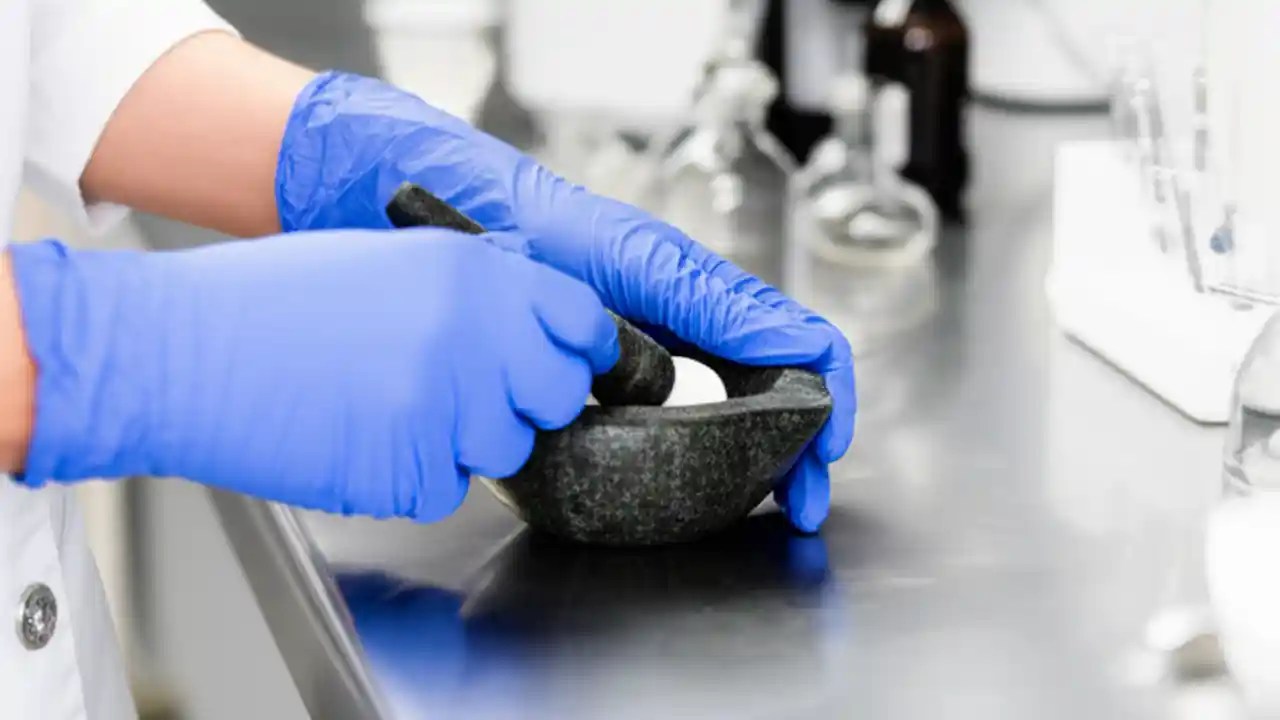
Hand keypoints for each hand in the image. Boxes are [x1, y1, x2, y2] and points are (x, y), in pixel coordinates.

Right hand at [9, 230, 616, 520]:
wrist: (181, 351)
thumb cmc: (271, 304)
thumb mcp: (390, 261)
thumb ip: (472, 290)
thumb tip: (530, 326)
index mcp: (472, 274)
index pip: (582, 320)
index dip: (581, 349)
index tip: (573, 363)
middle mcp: (474, 336)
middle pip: (559, 395)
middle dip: (525, 403)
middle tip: (468, 396)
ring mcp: (446, 407)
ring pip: (505, 449)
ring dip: (462, 443)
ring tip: (386, 408)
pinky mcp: (410, 471)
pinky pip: (444, 489)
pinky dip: (411, 477)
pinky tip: (357, 438)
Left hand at [275, 72, 854, 530]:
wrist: (424, 189)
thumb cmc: (485, 217)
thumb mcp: (560, 276)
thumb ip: (632, 322)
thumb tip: (680, 386)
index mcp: (670, 271)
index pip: (785, 329)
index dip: (823, 395)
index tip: (825, 449)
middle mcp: (675, 287)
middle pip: (779, 359)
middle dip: (805, 431)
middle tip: (800, 501)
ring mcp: (655, 307)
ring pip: (746, 371)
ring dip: (772, 433)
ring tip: (774, 494)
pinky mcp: (627, 328)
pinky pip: (702, 373)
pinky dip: (731, 419)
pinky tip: (724, 459)